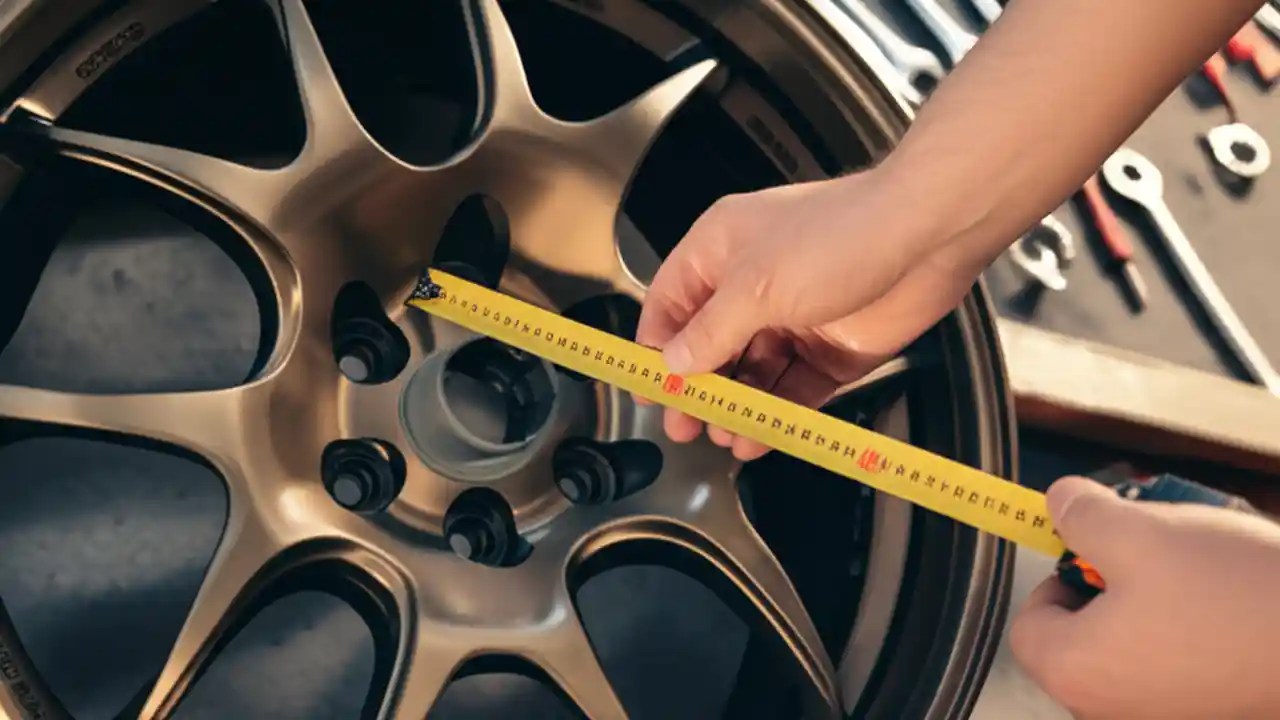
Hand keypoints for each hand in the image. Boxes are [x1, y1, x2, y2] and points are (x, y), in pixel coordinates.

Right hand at [635, 169, 990, 459]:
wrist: (926, 237)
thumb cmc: (841, 236)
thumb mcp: (756, 287)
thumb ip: (710, 333)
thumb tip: (674, 365)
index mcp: (722, 250)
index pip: (671, 305)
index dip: (657, 350)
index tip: (652, 392)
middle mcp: (754, 284)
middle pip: (711, 346)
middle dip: (699, 389)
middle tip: (687, 428)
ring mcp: (794, 317)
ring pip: (753, 374)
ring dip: (739, 407)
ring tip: (731, 436)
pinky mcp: (831, 347)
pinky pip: (795, 389)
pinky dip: (779, 414)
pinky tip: (765, 435)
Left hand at [1011, 476, 1279, 718]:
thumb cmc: (1238, 596)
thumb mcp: (1141, 533)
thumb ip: (1081, 515)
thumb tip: (1057, 503)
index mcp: (1077, 671)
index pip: (1029, 624)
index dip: (1058, 576)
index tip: (1094, 550)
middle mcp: (1111, 709)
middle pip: (1081, 637)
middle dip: (1112, 584)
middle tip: (1152, 551)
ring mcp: (1163, 717)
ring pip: (1133, 645)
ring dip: (1154, 599)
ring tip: (1197, 569)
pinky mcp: (1208, 712)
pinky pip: (1176, 664)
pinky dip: (1188, 628)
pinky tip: (1225, 598)